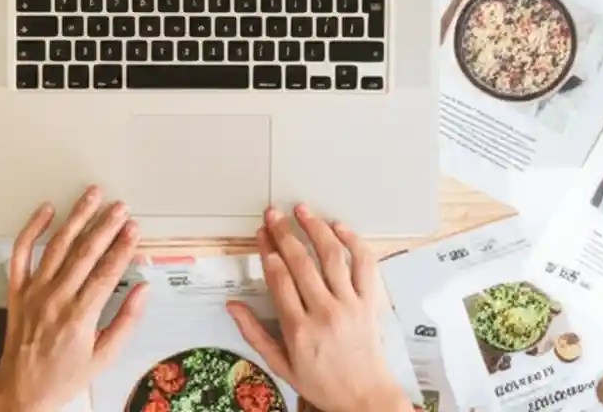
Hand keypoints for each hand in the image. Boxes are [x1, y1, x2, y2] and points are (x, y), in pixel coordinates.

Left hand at [0, 187, 148, 411]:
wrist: (21, 390)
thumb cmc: (64, 376)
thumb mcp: (104, 357)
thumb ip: (126, 322)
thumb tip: (144, 290)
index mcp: (80, 317)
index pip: (107, 272)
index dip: (123, 247)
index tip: (135, 229)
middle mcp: (56, 299)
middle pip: (85, 253)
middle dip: (105, 225)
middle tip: (120, 206)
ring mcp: (34, 291)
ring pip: (57, 245)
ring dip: (76, 218)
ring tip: (91, 195)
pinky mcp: (18, 289)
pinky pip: (21, 253)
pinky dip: (32, 229)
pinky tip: (46, 210)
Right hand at [227, 205, 411, 411]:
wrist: (366, 397)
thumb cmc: (324, 383)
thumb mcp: (281, 366)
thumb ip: (255, 334)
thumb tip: (233, 307)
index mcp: (299, 330)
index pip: (278, 280)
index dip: (267, 252)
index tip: (261, 236)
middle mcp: (325, 313)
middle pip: (301, 262)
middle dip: (284, 233)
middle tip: (273, 215)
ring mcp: (350, 305)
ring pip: (331, 256)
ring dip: (315, 228)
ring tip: (302, 210)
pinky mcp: (369, 302)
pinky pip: (364, 264)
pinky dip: (353, 241)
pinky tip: (339, 227)